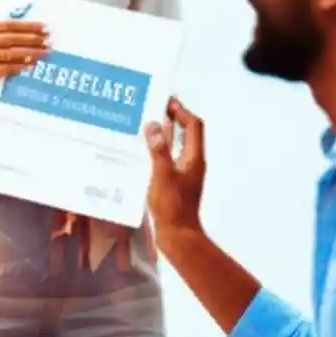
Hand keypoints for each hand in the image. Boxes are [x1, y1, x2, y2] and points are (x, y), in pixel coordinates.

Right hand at [0, 19, 50, 90]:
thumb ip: (8, 34)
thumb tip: (36, 32)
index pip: (9, 25)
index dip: (28, 26)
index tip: (44, 28)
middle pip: (11, 39)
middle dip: (32, 40)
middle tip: (47, 41)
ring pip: (10, 54)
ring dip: (30, 53)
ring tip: (44, 53)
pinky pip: (6, 68)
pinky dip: (20, 66)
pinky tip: (32, 65)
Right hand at [145, 97, 205, 239]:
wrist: (178, 236)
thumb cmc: (172, 207)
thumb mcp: (162, 175)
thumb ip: (158, 150)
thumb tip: (153, 125)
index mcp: (194, 159)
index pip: (192, 126)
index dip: (181, 111)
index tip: (165, 100)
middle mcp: (192, 163)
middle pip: (186, 133)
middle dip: (172, 118)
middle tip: (152, 107)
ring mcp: (184, 174)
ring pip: (177, 146)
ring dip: (164, 133)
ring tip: (144, 124)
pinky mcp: (175, 183)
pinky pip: (168, 158)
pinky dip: (158, 149)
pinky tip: (141, 151)